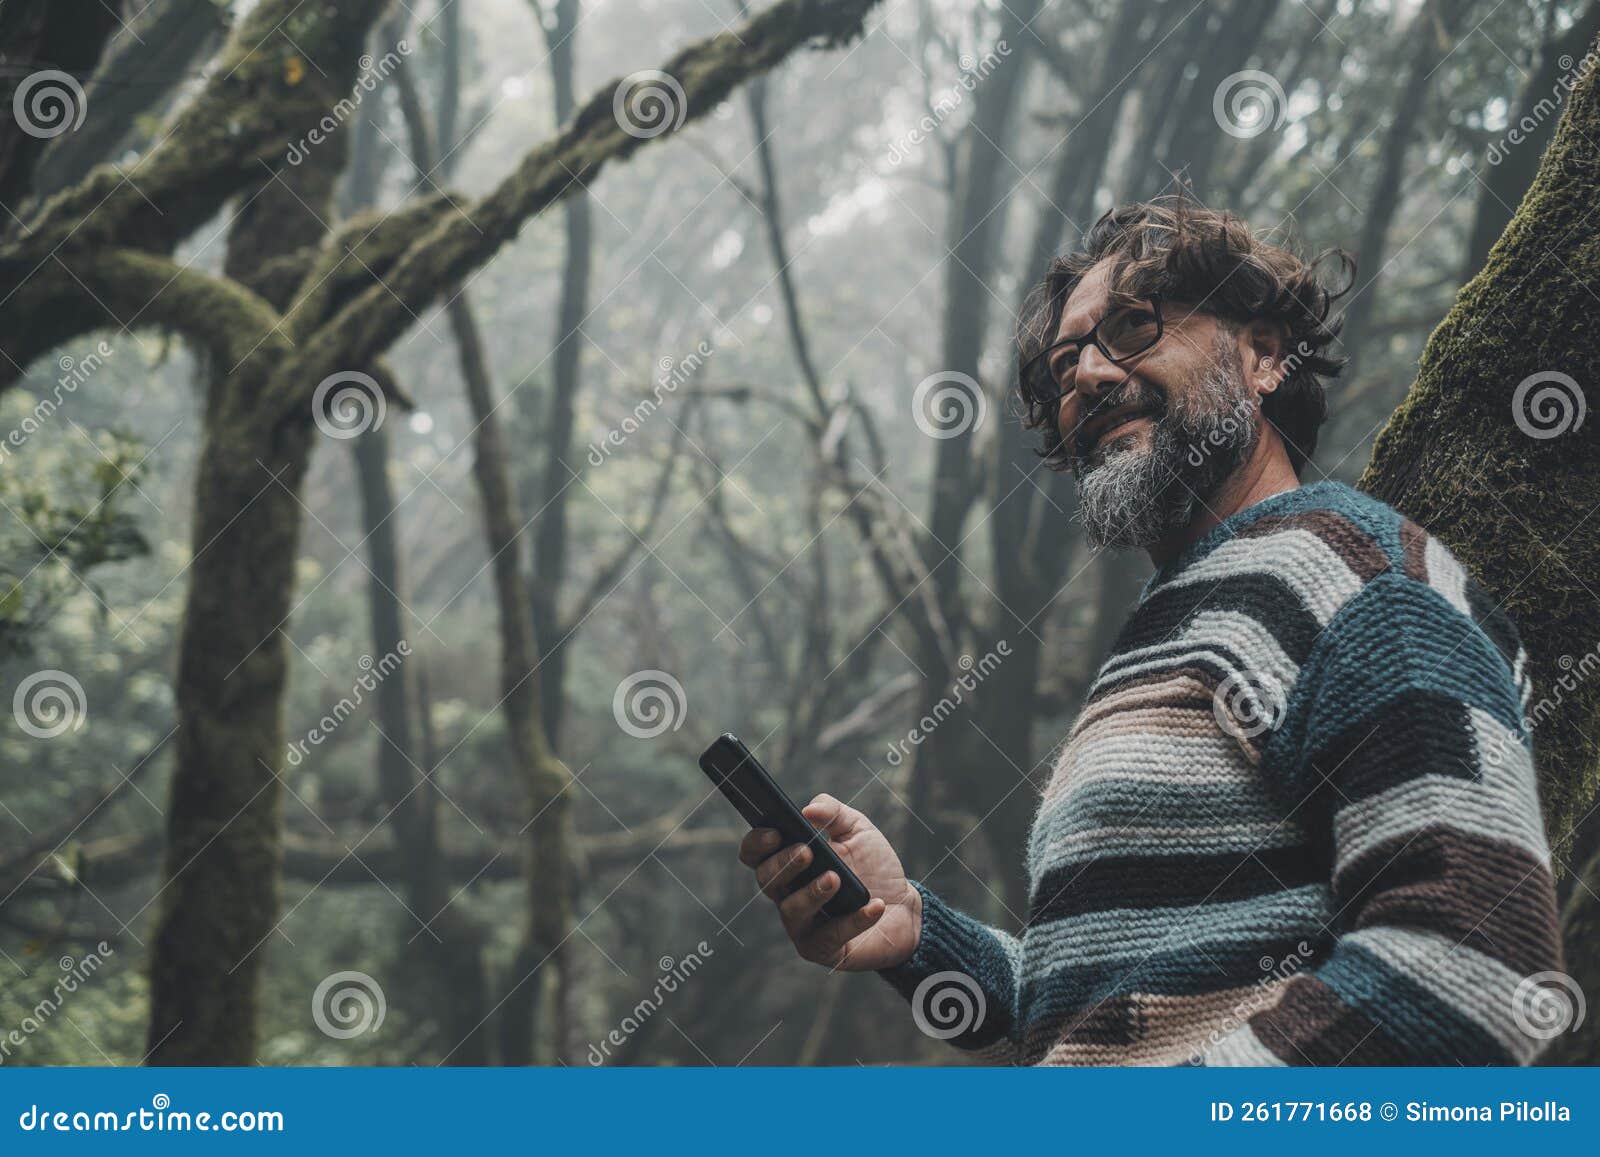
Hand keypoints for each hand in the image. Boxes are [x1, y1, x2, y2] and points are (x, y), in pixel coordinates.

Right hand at [738, 793, 920, 970]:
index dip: (757, 844)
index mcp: (789, 863)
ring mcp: (802, 925)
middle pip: (767, 880)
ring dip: (811, 893)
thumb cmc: (874, 866)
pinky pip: (830, 937)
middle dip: (784, 864)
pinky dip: (853, 920)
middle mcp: (788, 894)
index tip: (775, 832)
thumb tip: (808, 810)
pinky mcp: (823, 950)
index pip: (755, 854)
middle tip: (807, 852)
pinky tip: (873, 905)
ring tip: (834, 879)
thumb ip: (833, 812)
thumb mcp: (857, 829)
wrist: (905, 906)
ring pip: (791, 911)